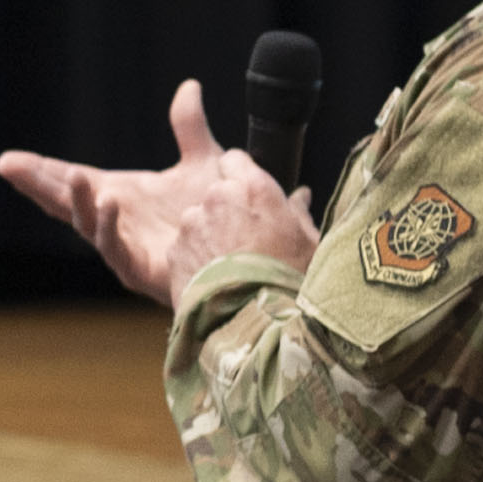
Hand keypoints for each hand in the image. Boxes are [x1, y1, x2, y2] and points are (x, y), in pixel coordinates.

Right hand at [0, 80, 317, 305]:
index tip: (9, 160)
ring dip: (77, 200)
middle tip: (9, 165)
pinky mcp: (139, 269)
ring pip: (87, 224)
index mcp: (120, 195)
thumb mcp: (203, 161)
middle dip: (36, 183)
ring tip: (73, 175)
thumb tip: (188, 86)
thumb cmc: (219, 217)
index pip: (73, 179)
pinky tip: (108, 201)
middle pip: (65, 200)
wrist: (246, 259)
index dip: (42, 170)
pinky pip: (117, 248)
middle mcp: (115, 221)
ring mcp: (124, 246)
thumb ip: (189, 126)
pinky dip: (109, 226)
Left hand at [172, 151, 322, 291]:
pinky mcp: (174, 251)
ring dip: (210, 235)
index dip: (241, 175)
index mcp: (252, 187)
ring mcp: (192, 224)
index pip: (235, 160)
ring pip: (198, 220)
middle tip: (247, 240)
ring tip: (231, 267)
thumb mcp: (308, 243)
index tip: (250, 195)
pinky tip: (216, 281)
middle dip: (227, 209)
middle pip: (216, 193)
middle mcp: (217, 197)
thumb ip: (298, 213)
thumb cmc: (291, 280)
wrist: (253, 322)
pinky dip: (196, 258)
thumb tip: (301, 196)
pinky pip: (185, 247)